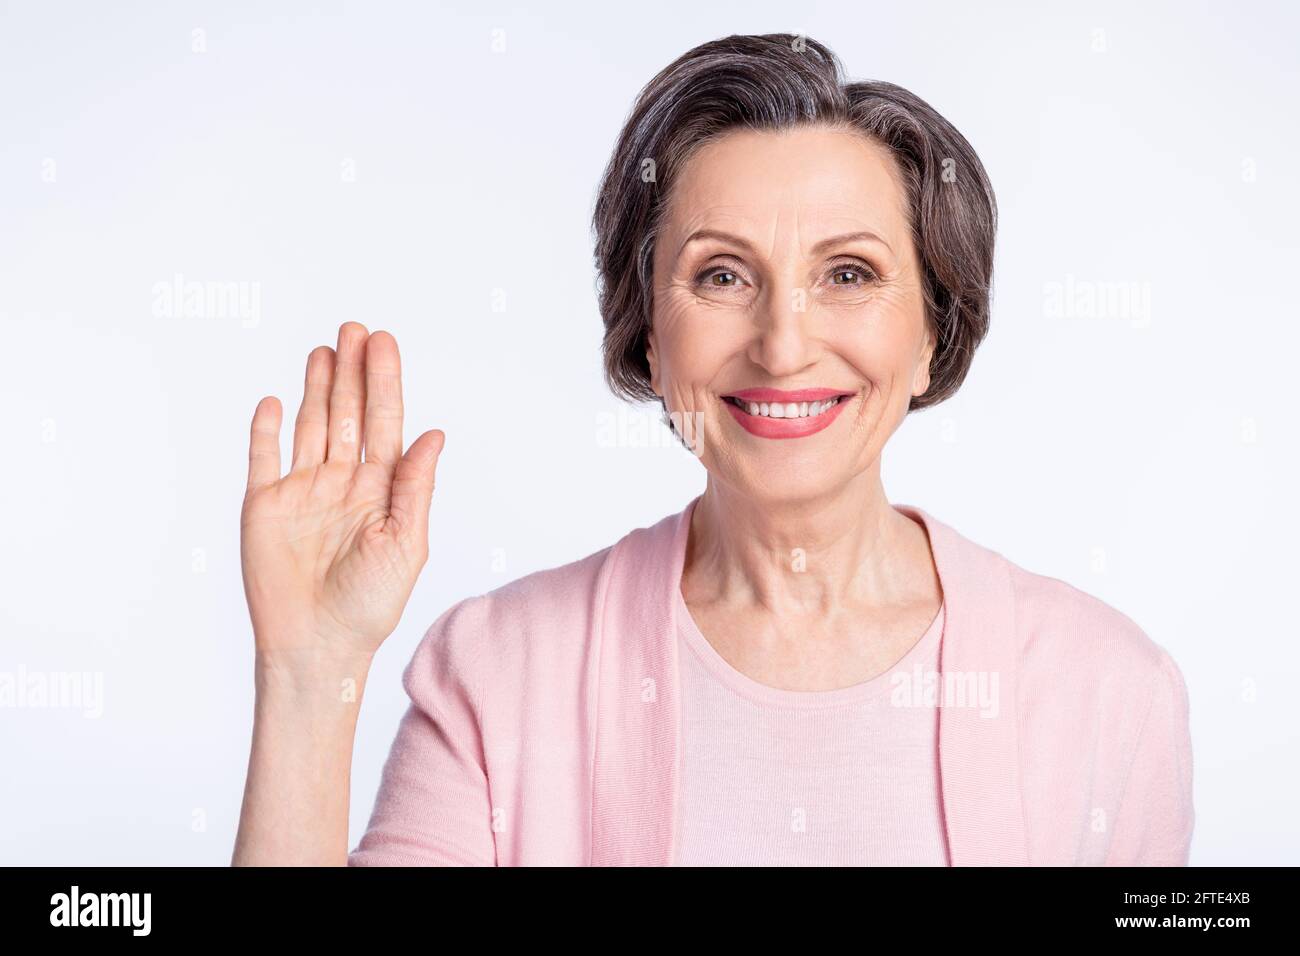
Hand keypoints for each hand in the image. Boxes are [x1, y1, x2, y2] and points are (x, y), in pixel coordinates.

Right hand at [240, 322, 443, 665]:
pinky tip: (275, 400)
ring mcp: (302, 491)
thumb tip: (435, 434)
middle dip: (352, 372)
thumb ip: (415, 487)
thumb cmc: (371, 605)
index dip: (384, 383)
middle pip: (346, 414)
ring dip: (316, 387)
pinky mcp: (263, 506)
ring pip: (309, 426)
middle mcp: (342, 483)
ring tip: (326, 349)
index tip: (384, 343)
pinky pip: (263, 458)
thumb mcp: (406, 544)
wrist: (317, 646)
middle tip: (355, 329)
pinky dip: (266, 429)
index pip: (384, 424)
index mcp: (380, 490)